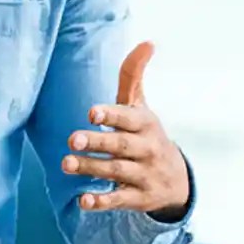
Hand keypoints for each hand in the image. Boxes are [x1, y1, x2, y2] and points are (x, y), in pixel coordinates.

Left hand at [63, 42, 189, 216]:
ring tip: (66, 163)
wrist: (177, 180)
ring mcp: (142, 175)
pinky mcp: (137, 198)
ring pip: (115, 172)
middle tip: (72, 139)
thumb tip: (147, 41)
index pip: (129, 118)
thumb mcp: (141, 106)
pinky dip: (102, 201)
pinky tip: (83, 200)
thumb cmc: (146, 134)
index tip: (92, 112)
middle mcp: (146, 149)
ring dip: (91, 169)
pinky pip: (119, 200)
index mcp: (145, 123)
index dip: (111, 115)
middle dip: (97, 142)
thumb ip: (134, 75)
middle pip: (121, 145)